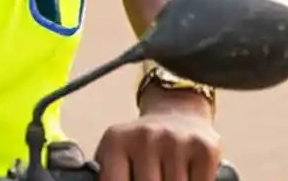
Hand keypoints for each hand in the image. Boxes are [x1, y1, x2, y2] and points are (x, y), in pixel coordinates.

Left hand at [95, 102, 220, 180]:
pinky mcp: (205, 148)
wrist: (177, 114)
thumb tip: (82, 177)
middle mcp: (145, 137)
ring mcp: (176, 142)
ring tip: (165, 174)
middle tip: (152, 177)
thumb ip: (106, 174)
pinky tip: (187, 175)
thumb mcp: (114, 156)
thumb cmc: (140, 146)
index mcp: (116, 141)